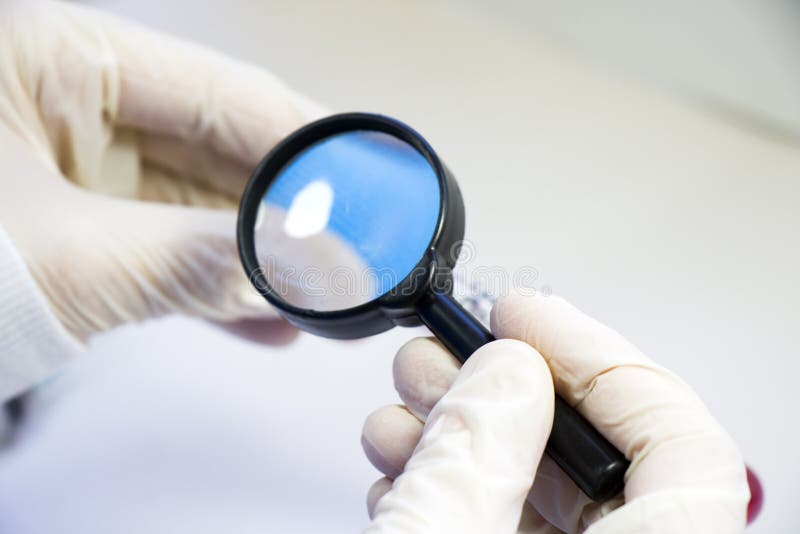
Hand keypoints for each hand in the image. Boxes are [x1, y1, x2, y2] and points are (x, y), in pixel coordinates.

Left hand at [0, 1, 322, 340]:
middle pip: (217, 150)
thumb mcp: (67, 260)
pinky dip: (209, 286)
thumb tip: (308, 269)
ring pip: (194, 206)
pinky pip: (160, 247)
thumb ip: (195, 260)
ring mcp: (74, 166)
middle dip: (287, 211)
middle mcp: (69, 102)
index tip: (367, 187)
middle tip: (353, 251)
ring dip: (256, 259)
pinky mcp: (75, 224)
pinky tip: (267, 321)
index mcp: (54, 59)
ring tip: (320, 298)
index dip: (303, 143)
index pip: (217, 93)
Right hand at [361, 293, 749, 532]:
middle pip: (593, 455)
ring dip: (459, 435)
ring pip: (535, 490)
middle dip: (501, 386)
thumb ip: (477, 463)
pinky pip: (500, 525)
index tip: (522, 315)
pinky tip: (400, 467)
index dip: (597, 354)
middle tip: (441, 354)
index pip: (678, 437)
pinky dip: (449, 487)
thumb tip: (502, 373)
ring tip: (399, 412)